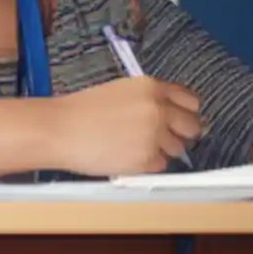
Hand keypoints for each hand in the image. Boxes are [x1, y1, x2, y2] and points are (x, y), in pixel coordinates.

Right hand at [48, 75, 201, 176]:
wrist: (60, 130)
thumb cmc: (82, 111)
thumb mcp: (121, 91)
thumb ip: (150, 99)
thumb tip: (173, 113)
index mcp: (151, 87)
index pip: (190, 100)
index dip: (187, 112)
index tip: (183, 119)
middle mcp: (158, 109)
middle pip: (193, 126)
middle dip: (182, 134)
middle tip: (164, 138)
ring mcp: (154, 135)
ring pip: (178, 148)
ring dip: (162, 150)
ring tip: (134, 145)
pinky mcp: (147, 159)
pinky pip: (161, 165)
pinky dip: (148, 164)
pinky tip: (126, 155)